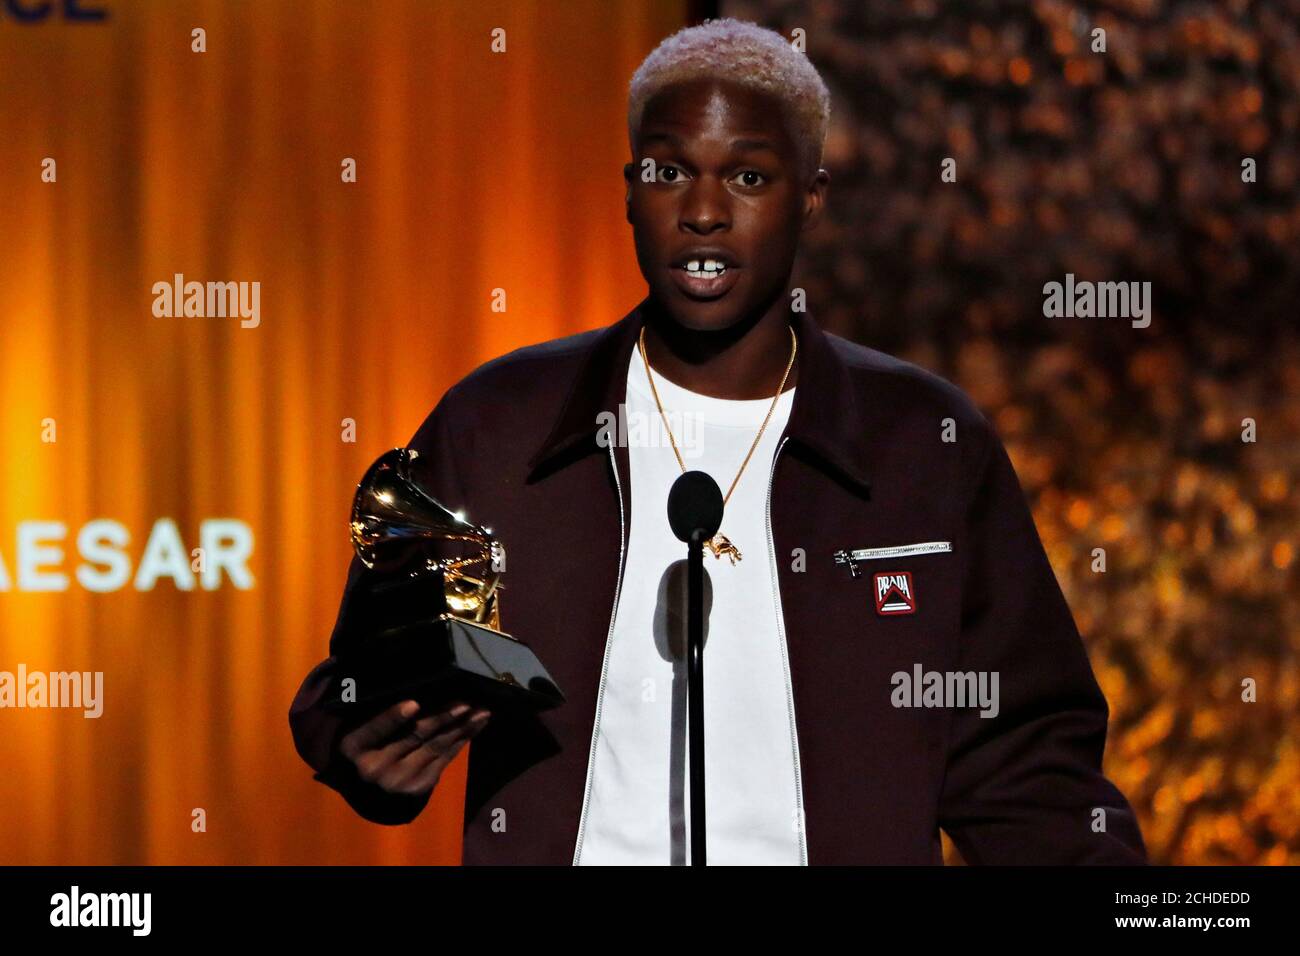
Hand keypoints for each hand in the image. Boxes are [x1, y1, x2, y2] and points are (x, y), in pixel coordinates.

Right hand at [339, 699, 490, 795]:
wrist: (369, 779)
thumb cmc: (368, 737)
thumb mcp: (362, 721)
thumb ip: (378, 707)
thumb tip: (416, 683)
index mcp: (353, 746)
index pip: (374, 729)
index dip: (393, 717)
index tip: (414, 703)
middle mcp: (374, 768)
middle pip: (413, 736)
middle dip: (441, 718)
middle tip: (464, 703)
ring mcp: (398, 781)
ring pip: (435, 747)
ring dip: (461, 727)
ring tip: (481, 711)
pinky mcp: (419, 786)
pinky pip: (445, 759)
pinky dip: (463, 740)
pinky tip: (476, 725)